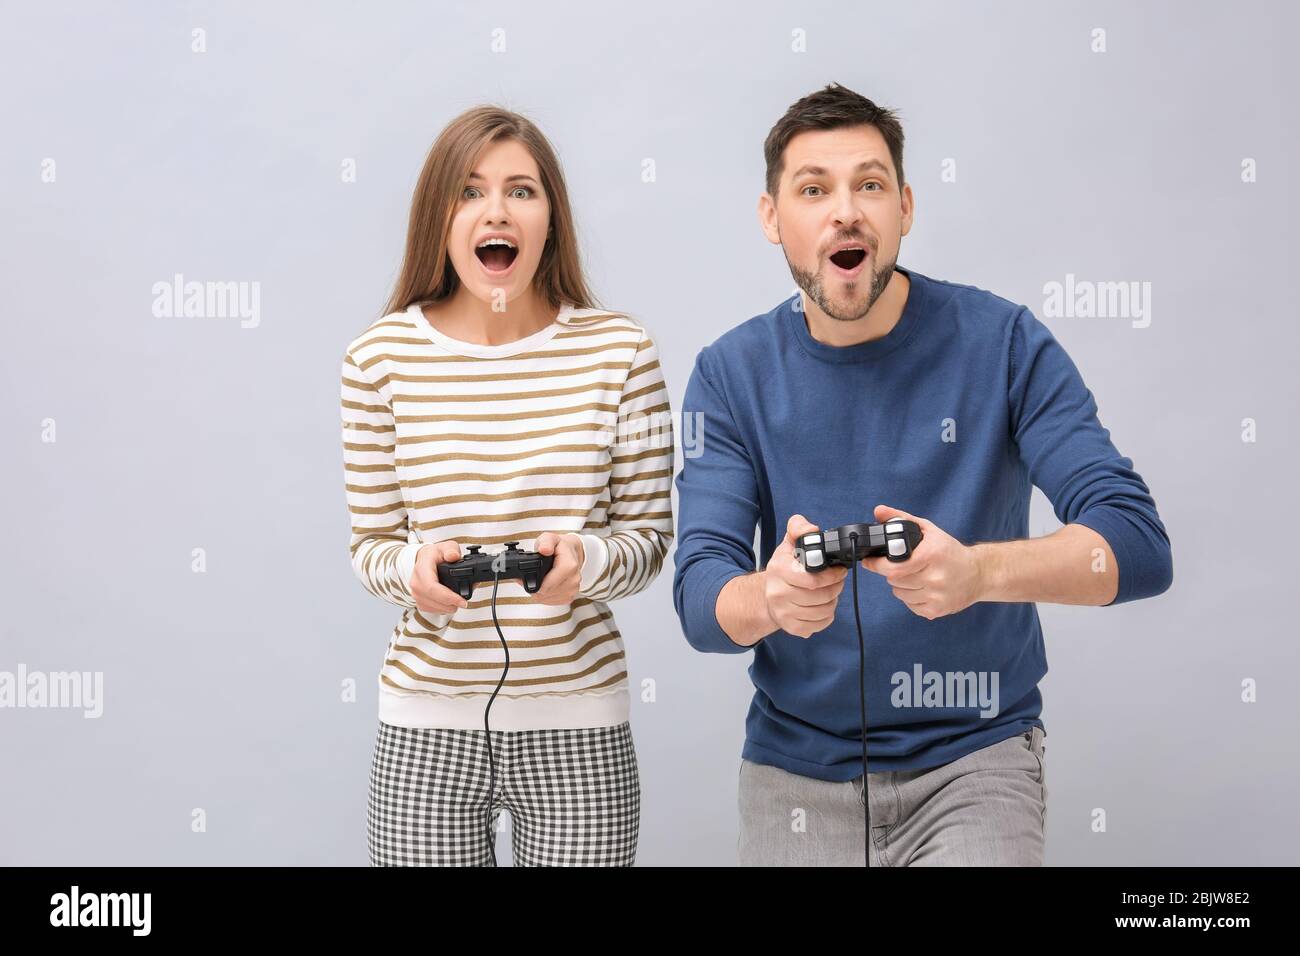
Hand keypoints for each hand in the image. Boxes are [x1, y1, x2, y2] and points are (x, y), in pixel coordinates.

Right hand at [412, 540, 469, 615]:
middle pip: (433, 600)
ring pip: (433, 607)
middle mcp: (416, 582)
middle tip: (464, 601)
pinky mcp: (419, 601)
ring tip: (458, 600)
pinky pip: (432, 610)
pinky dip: (443, 608)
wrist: (424, 560)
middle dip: (451, 603)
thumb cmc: (435, 554)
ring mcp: (415, 593)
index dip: (448, 597)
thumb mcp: (446, 546)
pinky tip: (449, 602)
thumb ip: (452, 550)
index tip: (461, 600)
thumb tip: (453, 556)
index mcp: (422, 567)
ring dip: (448, 607)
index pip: (431, 587)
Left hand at [531, 532, 585, 604]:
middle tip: (527, 579)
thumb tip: (544, 550)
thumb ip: (545, 542)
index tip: (526, 579)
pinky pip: (552, 602)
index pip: (550, 584)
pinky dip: (544, 597)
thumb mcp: (549, 538)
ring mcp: (573, 589)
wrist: (571, 552)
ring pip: (548, 599)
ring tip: (535, 582)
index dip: (536, 584)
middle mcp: (574, 579)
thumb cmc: (559, 546)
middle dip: (534, 588)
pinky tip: (543, 587)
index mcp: (570, 565)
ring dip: (538, 593)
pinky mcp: (570, 596)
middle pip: (547, 592)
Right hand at [762, 514, 847, 637]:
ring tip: (830, 592)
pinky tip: (823, 605)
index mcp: (779, 571)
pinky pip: (820, 624)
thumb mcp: (788, 544)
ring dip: (833, 600)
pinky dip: (827, 615)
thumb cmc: (783, 569)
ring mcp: (784, 613)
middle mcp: (778, 594)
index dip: (831, 576)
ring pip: (823, 611)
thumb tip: (812, 528)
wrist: (766, 596)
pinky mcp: (792, 627)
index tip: (839, 571)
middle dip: (836, 587)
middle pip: (821, 596)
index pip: (812, 579)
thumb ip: (799, 529)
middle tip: (838, 581)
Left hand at [860, 505, 984, 619]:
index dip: (877, 565)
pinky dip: (910, 597)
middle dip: (891, 573)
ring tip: (914, 576)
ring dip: (900, 585)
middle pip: (894, 580)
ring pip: (899, 593)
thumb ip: (900, 518)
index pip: (893, 567)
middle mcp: (935, 577)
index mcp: (931, 555)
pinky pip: (910, 605)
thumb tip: (878, 511)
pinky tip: (921, 588)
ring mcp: (936, 596)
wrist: (979, 574)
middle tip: (899, 566)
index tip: (869, 561)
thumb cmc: (950, 551)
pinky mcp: (937, 610)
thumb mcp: (928, 530)